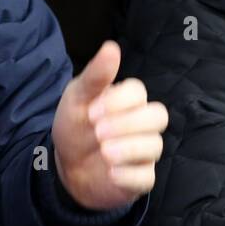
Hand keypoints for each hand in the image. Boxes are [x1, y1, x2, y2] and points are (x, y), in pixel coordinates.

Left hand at [52, 40, 166, 210]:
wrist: (66, 165)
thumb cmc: (75, 126)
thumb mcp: (76, 99)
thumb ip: (95, 76)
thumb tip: (112, 47)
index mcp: (126, 101)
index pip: (139, 91)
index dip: (118, 101)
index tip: (91, 112)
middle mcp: (141, 124)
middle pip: (158, 116)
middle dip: (128, 123)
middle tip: (98, 131)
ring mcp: (144, 152)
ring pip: (155, 146)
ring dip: (128, 148)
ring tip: (103, 151)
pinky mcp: (141, 178)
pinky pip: (147, 177)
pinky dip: (128, 174)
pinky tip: (110, 172)